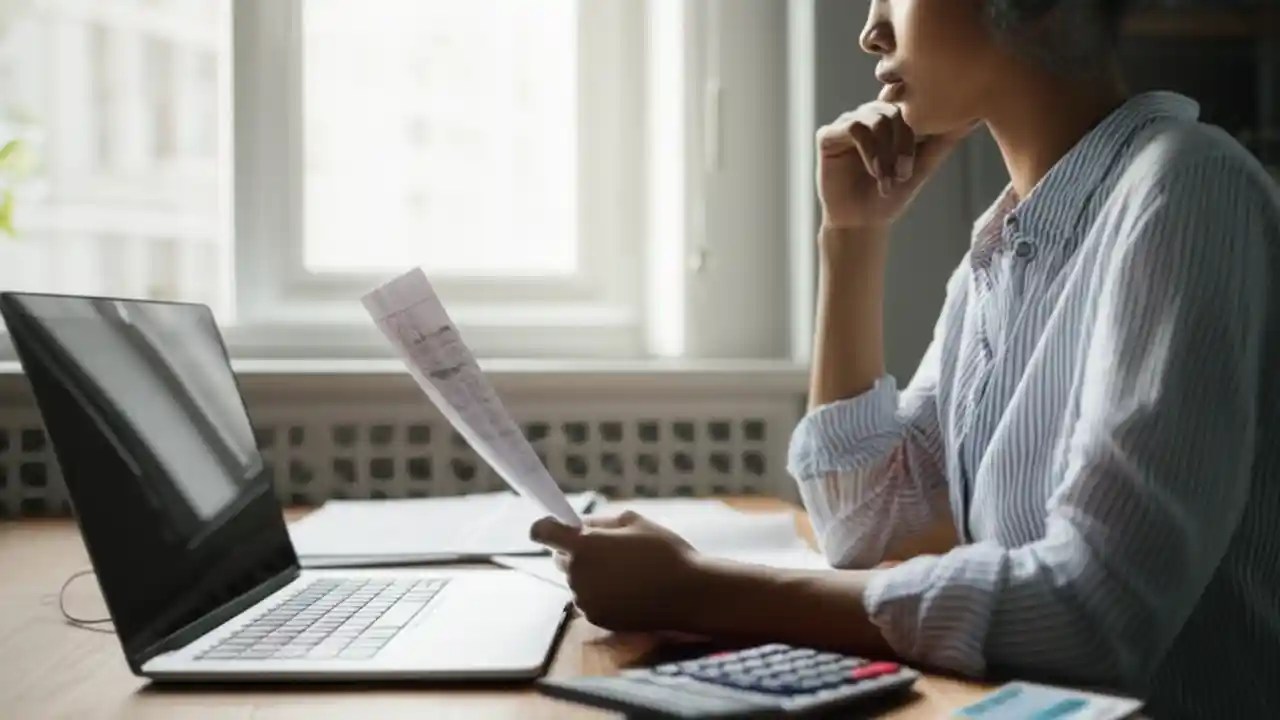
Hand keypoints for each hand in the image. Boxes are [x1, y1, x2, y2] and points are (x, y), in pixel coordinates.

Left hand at [530, 511, 699, 631]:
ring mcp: (585, 600)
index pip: (542, 532)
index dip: (547, 527)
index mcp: (584, 546)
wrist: (688, 595)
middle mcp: (577, 575)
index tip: (559, 527)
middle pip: (559, 558)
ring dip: (589, 575)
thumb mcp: (635, 522)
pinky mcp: (596, 619)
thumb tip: (582, 525)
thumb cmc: (664, 552)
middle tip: (608, 550)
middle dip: (576, 552)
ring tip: (624, 572)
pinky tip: (627, 591)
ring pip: (575, 580)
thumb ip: (601, 521)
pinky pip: (588, 600)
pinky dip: (599, 594)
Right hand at [817, 100, 974, 230]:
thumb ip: (943, 140)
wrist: (861, 222)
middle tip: (905, 174)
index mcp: (891, 119)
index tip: (921, 160)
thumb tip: (973, 117)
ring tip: (888, 179)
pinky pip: (854, 127)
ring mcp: (847, 123)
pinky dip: (869, 152)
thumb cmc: (890, 195)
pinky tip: (873, 173)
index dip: (921, 129)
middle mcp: (868, 116)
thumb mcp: (923, 166)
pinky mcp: (828, 135)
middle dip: (904, 144)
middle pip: (895, 110)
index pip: (912, 106)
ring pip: (875, 117)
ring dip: (886, 152)